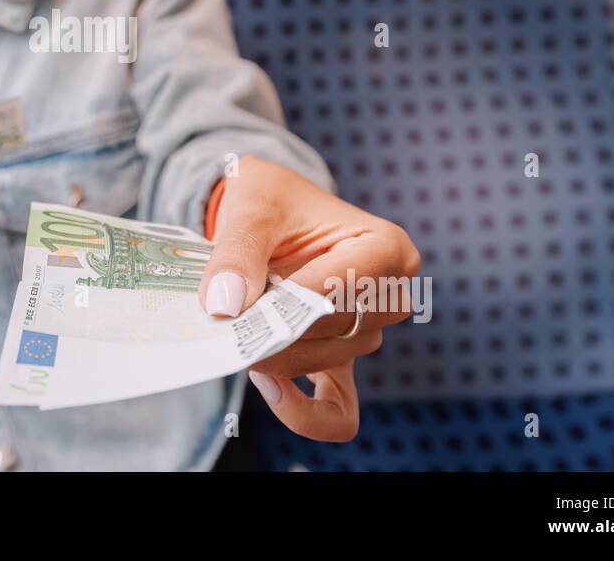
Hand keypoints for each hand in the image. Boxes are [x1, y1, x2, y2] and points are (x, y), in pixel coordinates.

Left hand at [198, 154, 420, 439]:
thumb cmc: (271, 200)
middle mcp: (389, 294)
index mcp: (385, 246)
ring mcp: (366, 332)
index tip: (244, 307)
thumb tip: (225, 305)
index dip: (295, 301)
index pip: (346, 286)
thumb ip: (237, 251)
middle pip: (339, 329)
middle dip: (281, 330)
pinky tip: (267, 387)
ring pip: (329, 360)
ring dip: (279, 354)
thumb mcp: (252, 205)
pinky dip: (304, 412)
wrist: (267, 214)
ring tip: (238, 334)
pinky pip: (337, 410)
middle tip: (230, 322)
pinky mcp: (339, 360)